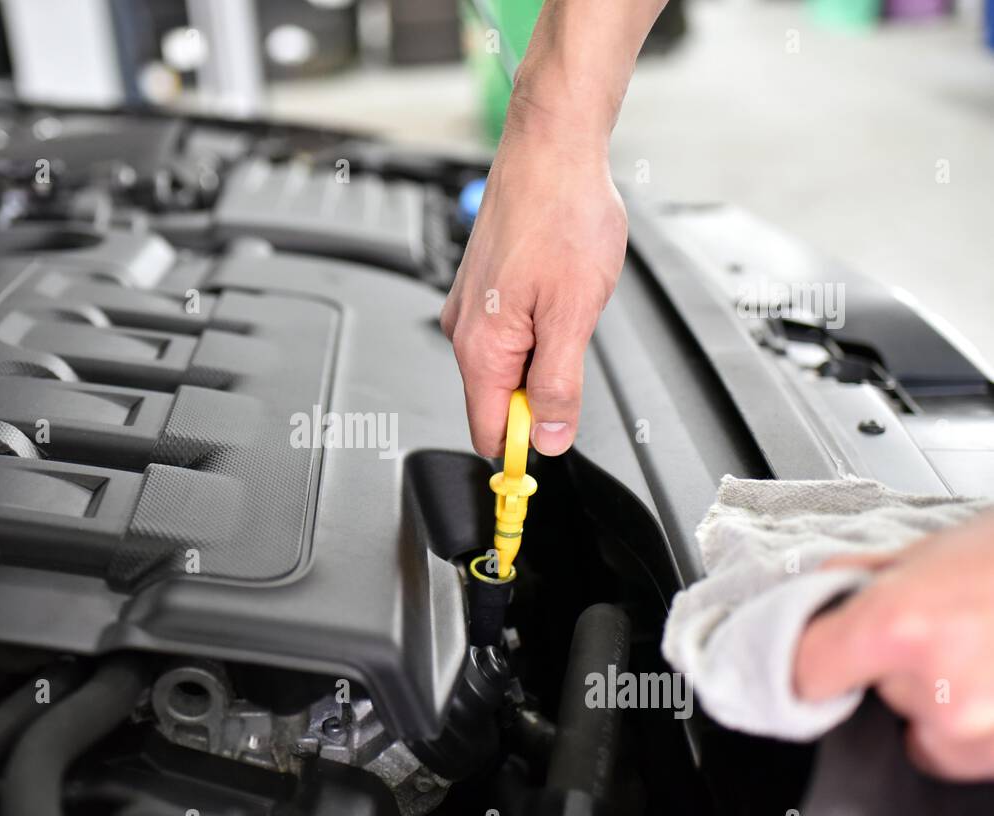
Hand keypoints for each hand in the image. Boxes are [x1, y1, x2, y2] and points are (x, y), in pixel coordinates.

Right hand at [439, 101, 626, 457]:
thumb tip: (550, 437)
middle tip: (574, 339)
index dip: (526, 442)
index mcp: (481, 347)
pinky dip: (537, 326)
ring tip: (567, 303)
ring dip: (544, 352)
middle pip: (498, 401)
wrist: (550, 150)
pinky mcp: (482, 290)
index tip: (558, 430)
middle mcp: (463, 331)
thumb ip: (558, 386)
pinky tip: (557, 290)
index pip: (489, 431)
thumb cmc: (562, 215)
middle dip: (541, 389)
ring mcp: (470, 309)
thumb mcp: (574, 315)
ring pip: (507, 366)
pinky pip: (508, 334)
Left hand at [794, 511, 993, 779]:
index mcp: (900, 628)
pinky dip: (989, 720)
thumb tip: (813, 591)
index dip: (813, 658)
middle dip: (900, 667)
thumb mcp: (933, 549)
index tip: (818, 654)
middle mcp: (938, 690)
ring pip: (931, 730)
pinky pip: (976, 748)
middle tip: (947, 628)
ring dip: (949, 700)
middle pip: (879, 698)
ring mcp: (984, 733)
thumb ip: (864, 577)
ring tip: (990, 649)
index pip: (806, 671)